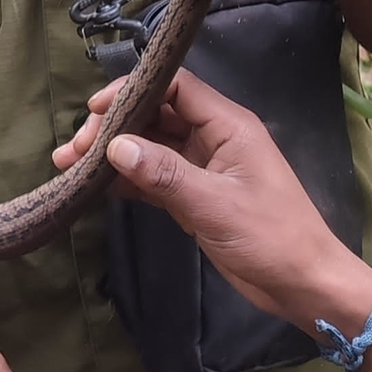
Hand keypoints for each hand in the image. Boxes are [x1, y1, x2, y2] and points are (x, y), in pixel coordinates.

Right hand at [53, 69, 348, 324]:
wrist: (303, 284)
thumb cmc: (271, 237)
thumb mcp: (214, 204)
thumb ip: (164, 174)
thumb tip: (115, 147)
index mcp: (228, 125)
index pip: (174, 87)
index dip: (132, 91)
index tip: (94, 110)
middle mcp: (213, 138)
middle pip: (155, 115)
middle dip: (113, 127)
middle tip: (74, 149)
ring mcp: (203, 167)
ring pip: (150, 147)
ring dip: (113, 155)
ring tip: (69, 165)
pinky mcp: (195, 195)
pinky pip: (154, 177)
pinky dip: (127, 180)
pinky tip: (95, 187)